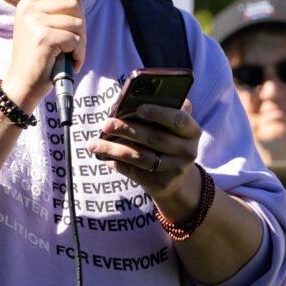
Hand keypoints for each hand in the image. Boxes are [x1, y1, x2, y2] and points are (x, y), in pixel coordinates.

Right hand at [4, 0, 85, 110]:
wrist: (22, 84)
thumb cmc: (36, 58)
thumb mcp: (39, 28)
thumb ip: (53, 12)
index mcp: (27, 4)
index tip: (75, 16)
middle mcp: (29, 9)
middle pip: (73, 4)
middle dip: (81, 25)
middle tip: (74, 42)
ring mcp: (35, 22)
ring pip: (77, 23)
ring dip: (80, 42)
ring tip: (71, 54)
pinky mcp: (44, 37)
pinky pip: (76, 40)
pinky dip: (79, 54)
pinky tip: (72, 62)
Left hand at [91, 102, 206, 220]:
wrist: (175, 176)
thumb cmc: (168, 139)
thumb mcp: (171, 126)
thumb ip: (161, 110)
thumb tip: (126, 102)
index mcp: (192, 131)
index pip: (178, 119)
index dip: (158, 113)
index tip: (138, 108)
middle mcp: (187, 151)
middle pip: (154, 138)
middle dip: (128, 130)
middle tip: (107, 124)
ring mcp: (175, 169)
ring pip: (141, 157)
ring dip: (114, 149)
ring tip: (94, 144)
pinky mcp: (161, 184)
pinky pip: (135, 172)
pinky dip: (118, 163)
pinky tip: (104, 157)